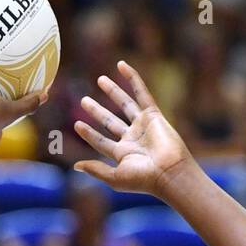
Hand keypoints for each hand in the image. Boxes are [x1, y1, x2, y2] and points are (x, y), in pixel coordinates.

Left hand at [74, 60, 193, 197]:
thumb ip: (96, 170)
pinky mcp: (153, 115)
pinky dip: (132, 79)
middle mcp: (132, 139)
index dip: (89, 134)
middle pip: (110, 121)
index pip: (101, 142)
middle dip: (98, 111)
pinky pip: (141, 93)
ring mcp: (143, 126)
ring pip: (124, 104)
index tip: (77, 124)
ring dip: (113, 91)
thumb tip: (76, 167)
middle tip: (84, 100)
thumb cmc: (143, 180)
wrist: (169, 172)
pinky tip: (122, 66)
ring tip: (100, 79)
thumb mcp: (115, 177)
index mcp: (122, 155)